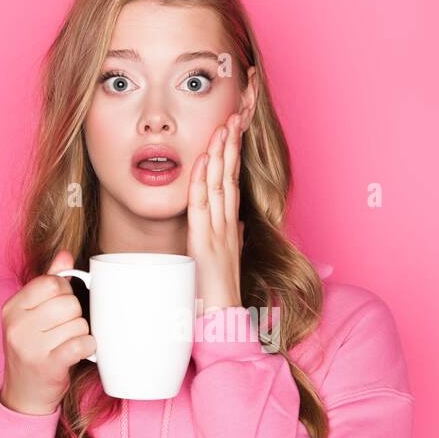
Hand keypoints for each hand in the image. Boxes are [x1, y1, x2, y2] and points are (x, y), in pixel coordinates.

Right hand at [0, 250, 95, 415]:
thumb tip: (66, 255)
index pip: (52, 282)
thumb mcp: (31, 314)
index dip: (65, 292)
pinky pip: (82, 344)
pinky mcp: (48, 366)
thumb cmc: (32, 350)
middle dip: (75, 315)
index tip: (60, 306)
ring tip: (68, 343)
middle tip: (65, 329)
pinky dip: (88, 347)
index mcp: (12, 307)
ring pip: (79, 324)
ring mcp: (30, 347)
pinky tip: (80, 352)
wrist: (24, 394)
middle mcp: (17, 325)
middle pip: (69, 302)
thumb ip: (47, 282)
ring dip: (81, 334)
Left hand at [187, 113, 245, 316]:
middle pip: (229, 178)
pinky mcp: (206, 246)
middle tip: (232, 116)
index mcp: (230, 228)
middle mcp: (227, 226)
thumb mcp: (227, 260)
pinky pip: (202, 208)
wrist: (222, 320)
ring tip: (223, 127)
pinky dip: (201, 182)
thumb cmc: (219, 295)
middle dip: (231, 146)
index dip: (232, 156)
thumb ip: (232, 239)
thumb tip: (237, 224)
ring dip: (220, 155)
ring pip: (219, 186)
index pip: (231, 184)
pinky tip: (202, 162)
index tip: (233, 131)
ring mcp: (218, 234)